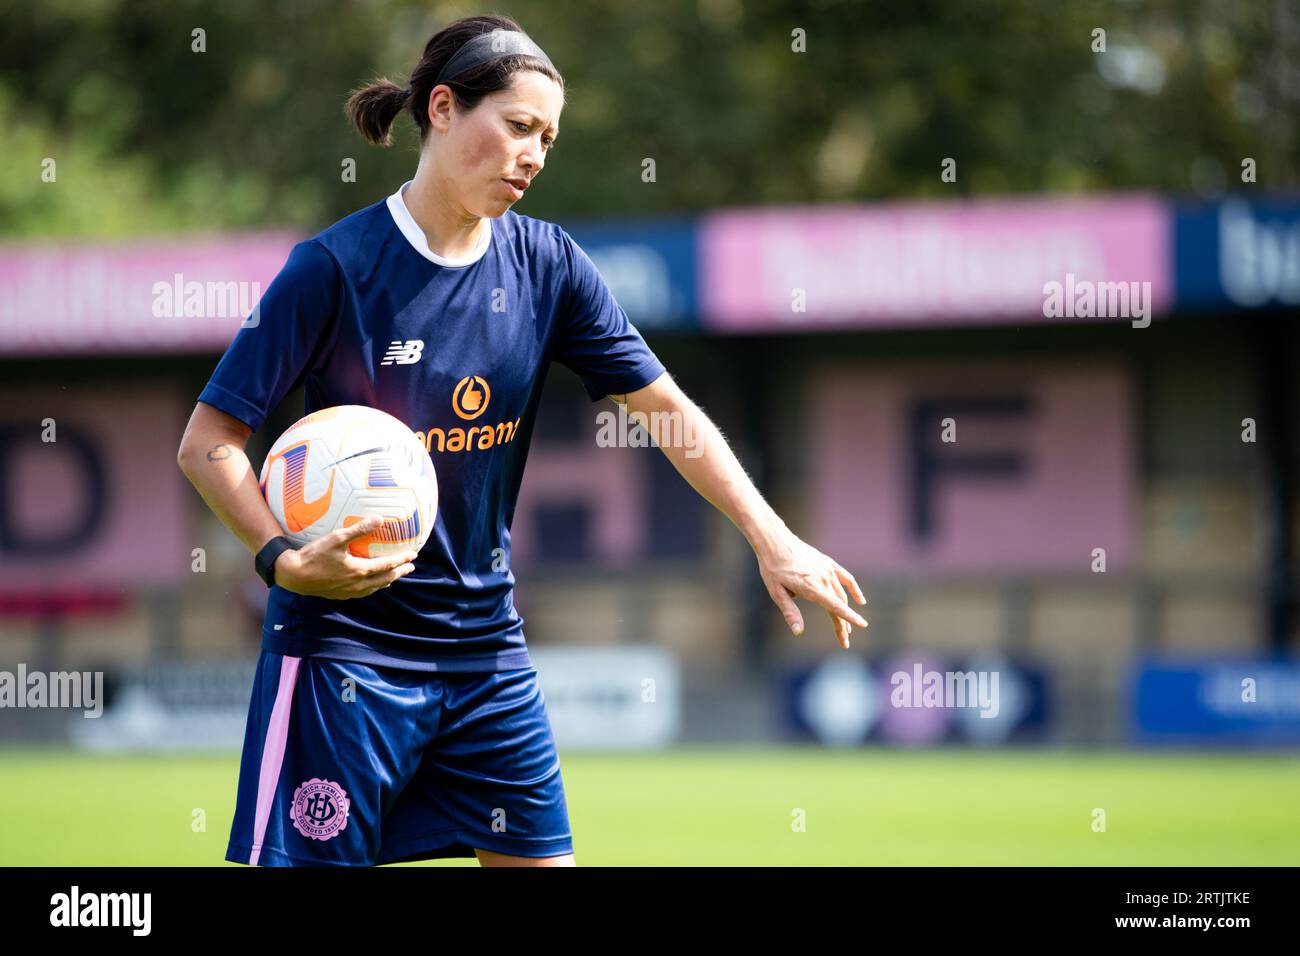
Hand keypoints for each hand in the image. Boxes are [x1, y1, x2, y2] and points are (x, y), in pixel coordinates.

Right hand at [272, 517, 418, 599]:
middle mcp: (358, 584)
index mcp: (360, 571)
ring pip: (375, 588)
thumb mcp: (337, 538)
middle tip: (410, 567)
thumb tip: (379, 518)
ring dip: (387, 581)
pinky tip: (370, 584)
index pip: (388, 565)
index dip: (402, 559)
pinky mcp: (340, 595)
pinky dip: (373, 587)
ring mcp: (349, 592)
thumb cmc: (314, 555)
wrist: (294, 576)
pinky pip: (363, 592)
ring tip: (394, 576)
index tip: (413, 555)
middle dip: (399, 572)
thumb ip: (358, 529)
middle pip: (386, 579)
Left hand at [754, 525, 866, 648]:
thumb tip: (798, 632)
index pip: (835, 606)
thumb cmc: (773, 568)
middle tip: (845, 642)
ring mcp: (827, 569)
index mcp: (811, 587)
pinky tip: (860, 600)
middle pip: (839, 605)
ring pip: (841, 594)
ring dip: (845, 612)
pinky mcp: (827, 563)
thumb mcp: (776, 592)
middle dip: (843, 625)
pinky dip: (854, 589)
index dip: (849, 617)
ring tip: (846, 629)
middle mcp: (822, 578)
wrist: (775, 542)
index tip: (862, 625)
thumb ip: (790, 612)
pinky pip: (846, 578)